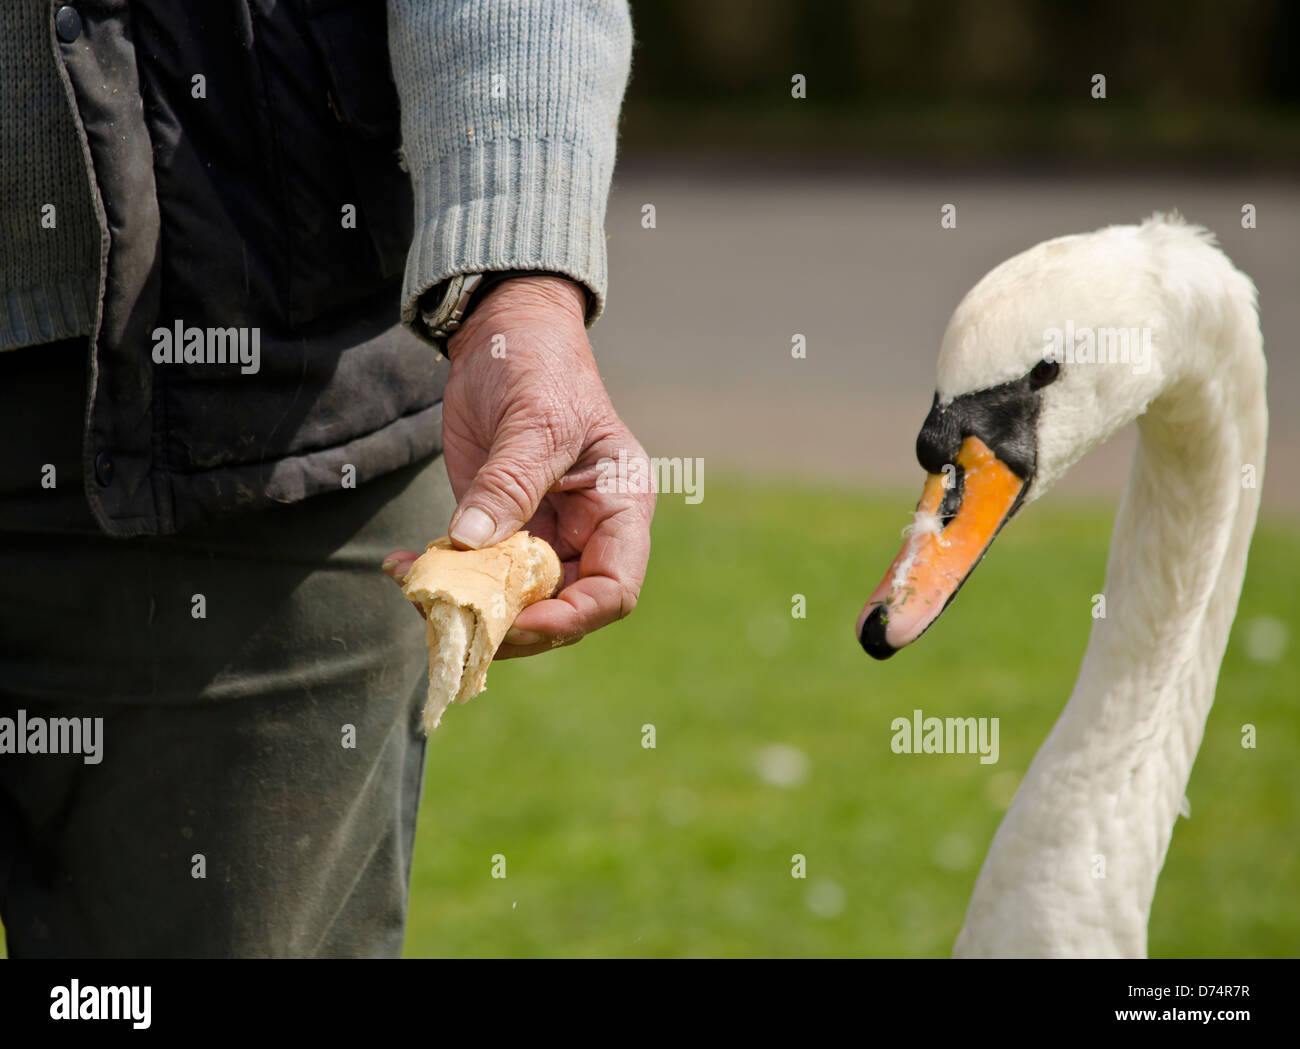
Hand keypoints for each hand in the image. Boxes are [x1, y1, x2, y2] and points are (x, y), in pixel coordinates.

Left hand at [382, 275, 654, 657]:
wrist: (502, 332)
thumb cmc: (539, 365)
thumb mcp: (533, 420)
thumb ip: (509, 483)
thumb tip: (471, 544)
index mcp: (618, 506)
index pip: (614, 588)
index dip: (573, 617)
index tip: (522, 619)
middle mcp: (586, 531)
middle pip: (562, 608)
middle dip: (512, 623)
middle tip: (458, 617)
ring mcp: (541, 533)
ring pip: (514, 600)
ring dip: (468, 607)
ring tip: (419, 592)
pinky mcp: (498, 527)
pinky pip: (475, 573)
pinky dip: (441, 580)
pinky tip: (403, 568)